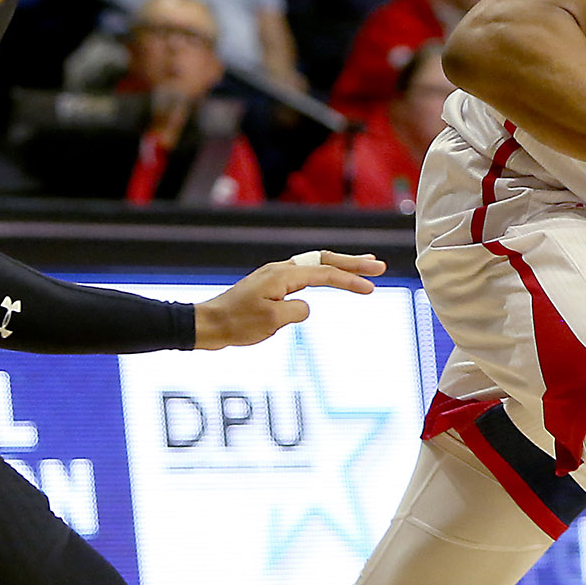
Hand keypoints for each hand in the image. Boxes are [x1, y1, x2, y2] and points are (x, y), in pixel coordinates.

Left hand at [193, 251, 386, 349]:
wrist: (207, 324)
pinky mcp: (271, 285)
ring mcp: (275, 276)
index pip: (325, 274)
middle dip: (352, 262)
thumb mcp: (271, 321)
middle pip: (324, 260)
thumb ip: (297, 311)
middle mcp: (281, 270)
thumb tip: (306, 307)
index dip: (350, 280)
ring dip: (340, 264)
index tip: (372, 288)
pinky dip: (324, 273)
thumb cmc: (236, 324)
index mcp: (283, 275)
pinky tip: (330, 276)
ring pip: (315, 264)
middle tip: (378, 265)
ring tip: (363, 264)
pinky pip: (305, 274)